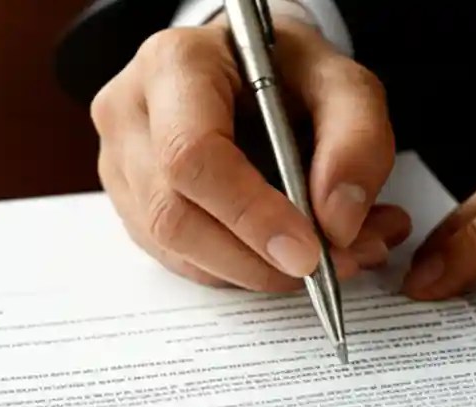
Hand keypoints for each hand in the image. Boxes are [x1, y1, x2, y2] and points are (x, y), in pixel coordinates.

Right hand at [89, 18, 409, 291]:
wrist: (243, 69)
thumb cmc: (284, 69)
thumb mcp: (341, 80)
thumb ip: (357, 141)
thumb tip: (337, 225)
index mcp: (173, 65)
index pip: (192, 155)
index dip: (249, 214)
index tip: (308, 252)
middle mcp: (130, 114)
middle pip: (174, 215)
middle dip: (255, 259)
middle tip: (330, 267)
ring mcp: (119, 165)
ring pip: (174, 249)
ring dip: (255, 271)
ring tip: (328, 257)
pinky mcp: (129, 206)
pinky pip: (179, 260)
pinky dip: (240, 271)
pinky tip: (284, 255)